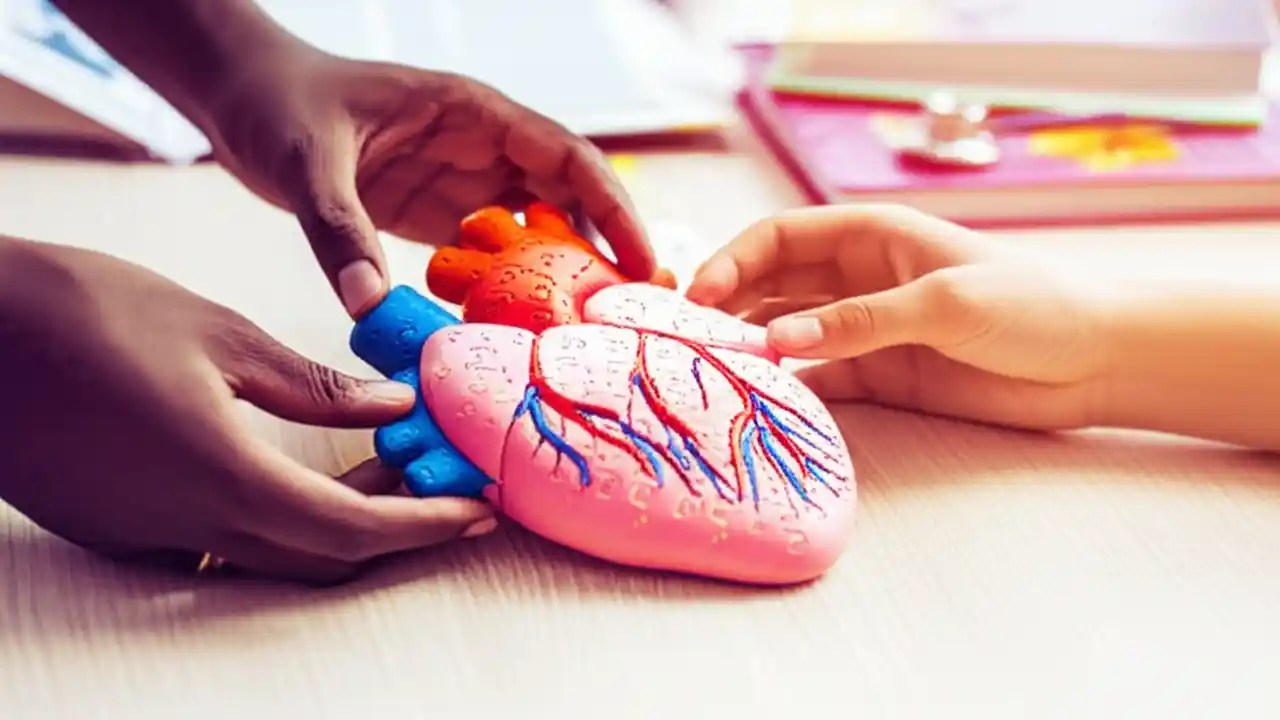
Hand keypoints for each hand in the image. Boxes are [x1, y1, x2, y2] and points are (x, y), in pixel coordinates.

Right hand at [0, 238, 494, 583]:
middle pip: (320, 558)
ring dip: (338, 524)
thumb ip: (313, 387)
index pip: (352, 531)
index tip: (480, 513)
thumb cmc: (82, 312)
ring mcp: (145, 535)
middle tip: (445, 483)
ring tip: (389, 466)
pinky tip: (302, 466)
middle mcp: (185, 527)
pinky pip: (221, 542)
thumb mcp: (219, 335)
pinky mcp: (117, 527)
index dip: (425, 528)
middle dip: (395, 530)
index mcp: (221, 479)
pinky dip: (280, 517)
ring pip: (272, 554)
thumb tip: (392, 410)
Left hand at [201, 50, 653, 316]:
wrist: (241, 97)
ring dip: (559, 273)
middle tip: (622, 316)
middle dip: (601, 250)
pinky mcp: (433, 212)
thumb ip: (337, 231)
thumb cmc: (278, 104)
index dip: (612, 205)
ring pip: (534, 227)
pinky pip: (489, 251)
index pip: (566, 155)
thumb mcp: (307, 163)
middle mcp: (478, 146)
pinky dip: (509, 286)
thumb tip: (368, 307)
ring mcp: (458, 180)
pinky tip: (515, 328)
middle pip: (566, 196)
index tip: (641, 260)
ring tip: (582, 332)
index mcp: (470, 113)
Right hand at [685, 205, 1108, 429]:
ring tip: (713, 372)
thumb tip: (772, 342)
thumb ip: (858, 323)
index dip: (733, 261)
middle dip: (729, 306)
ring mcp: (867, 328)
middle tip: (688, 341)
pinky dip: (788, 388)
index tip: (698, 297)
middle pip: (773, 284)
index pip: (781, 239)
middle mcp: (859, 278)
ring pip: (788, 332)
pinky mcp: (881, 376)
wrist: (1094, 362)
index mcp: (872, 237)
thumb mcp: (943, 304)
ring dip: (752, 347)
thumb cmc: (1032, 307)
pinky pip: (819, 380)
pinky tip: (762, 401)